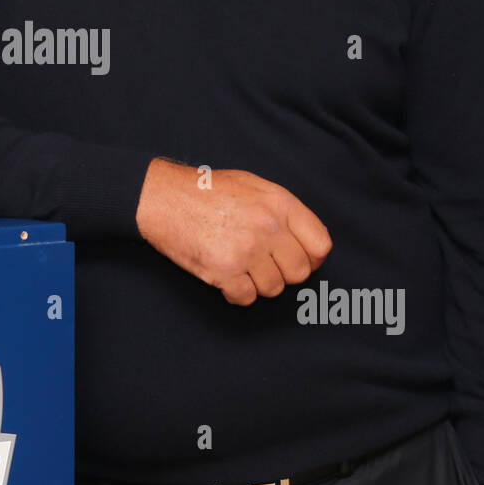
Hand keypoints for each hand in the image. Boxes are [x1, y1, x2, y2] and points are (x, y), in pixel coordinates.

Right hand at [135, 159, 331, 305]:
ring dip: (258, 283)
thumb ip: (282, 210)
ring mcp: (246, 250)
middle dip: (282, 273)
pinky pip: (246, 298)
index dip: (311, 258)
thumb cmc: (205, 191)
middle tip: (262, 264)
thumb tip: (304, 240)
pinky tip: (226, 277)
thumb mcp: (252, 185)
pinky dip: (236, 293)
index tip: (298, 260)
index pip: (320, 245)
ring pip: (273, 289)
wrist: (163, 198)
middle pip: (299, 272)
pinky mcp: (224, 271)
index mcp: (279, 203)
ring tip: (240, 266)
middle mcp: (268, 227)